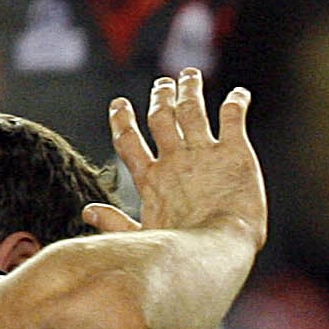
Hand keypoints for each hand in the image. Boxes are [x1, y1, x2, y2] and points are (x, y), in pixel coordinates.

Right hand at [91, 72, 267, 252]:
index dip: (122, 121)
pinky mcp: (235, 152)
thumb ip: (115, 222)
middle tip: (163, 84)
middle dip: (161, 98)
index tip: (119, 104)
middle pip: (162, 118)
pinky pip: (233, 117)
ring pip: (192, 110)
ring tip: (190, 76)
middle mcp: (175, 159)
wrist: (217, 247)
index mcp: (151, 178)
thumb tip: (88, 212)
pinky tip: (240, 94)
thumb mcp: (141, 237)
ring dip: (190, 90)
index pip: (130, 141)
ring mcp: (204, 153)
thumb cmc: (180, 252)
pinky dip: (236, 102)